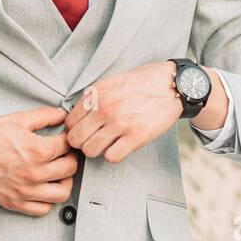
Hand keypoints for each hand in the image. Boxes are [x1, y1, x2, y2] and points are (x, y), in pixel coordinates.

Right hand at [0, 106, 78, 215]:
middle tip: (65, 153)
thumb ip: (44, 116)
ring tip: (59, 172)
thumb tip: (62, 115)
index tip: (65, 137)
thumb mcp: (16, 119)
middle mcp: (35, 174)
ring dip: (65, 181)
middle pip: (70, 169)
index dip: (69, 138)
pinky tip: (44, 188)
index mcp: (37, 151)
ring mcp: (25, 191)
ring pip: (62, 193)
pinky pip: (43, 209)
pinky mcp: (15, 203)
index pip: (68, 145)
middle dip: (71, 158)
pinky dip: (48, 200)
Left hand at [64, 60, 183, 163]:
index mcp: (96, 94)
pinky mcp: (136, 136)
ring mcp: (120, 123)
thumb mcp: (110, 82)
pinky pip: (112, 157)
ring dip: (97, 150)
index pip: (69, 122)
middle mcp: (104, 109)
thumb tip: (74, 117)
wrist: (171, 85)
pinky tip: (120, 146)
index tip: (84, 130)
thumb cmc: (140, 84)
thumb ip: (92, 98)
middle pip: (75, 139)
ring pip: (90, 151)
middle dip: (82, 142)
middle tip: (93, 140)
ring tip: (107, 143)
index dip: (75, 129)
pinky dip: (114, 155)